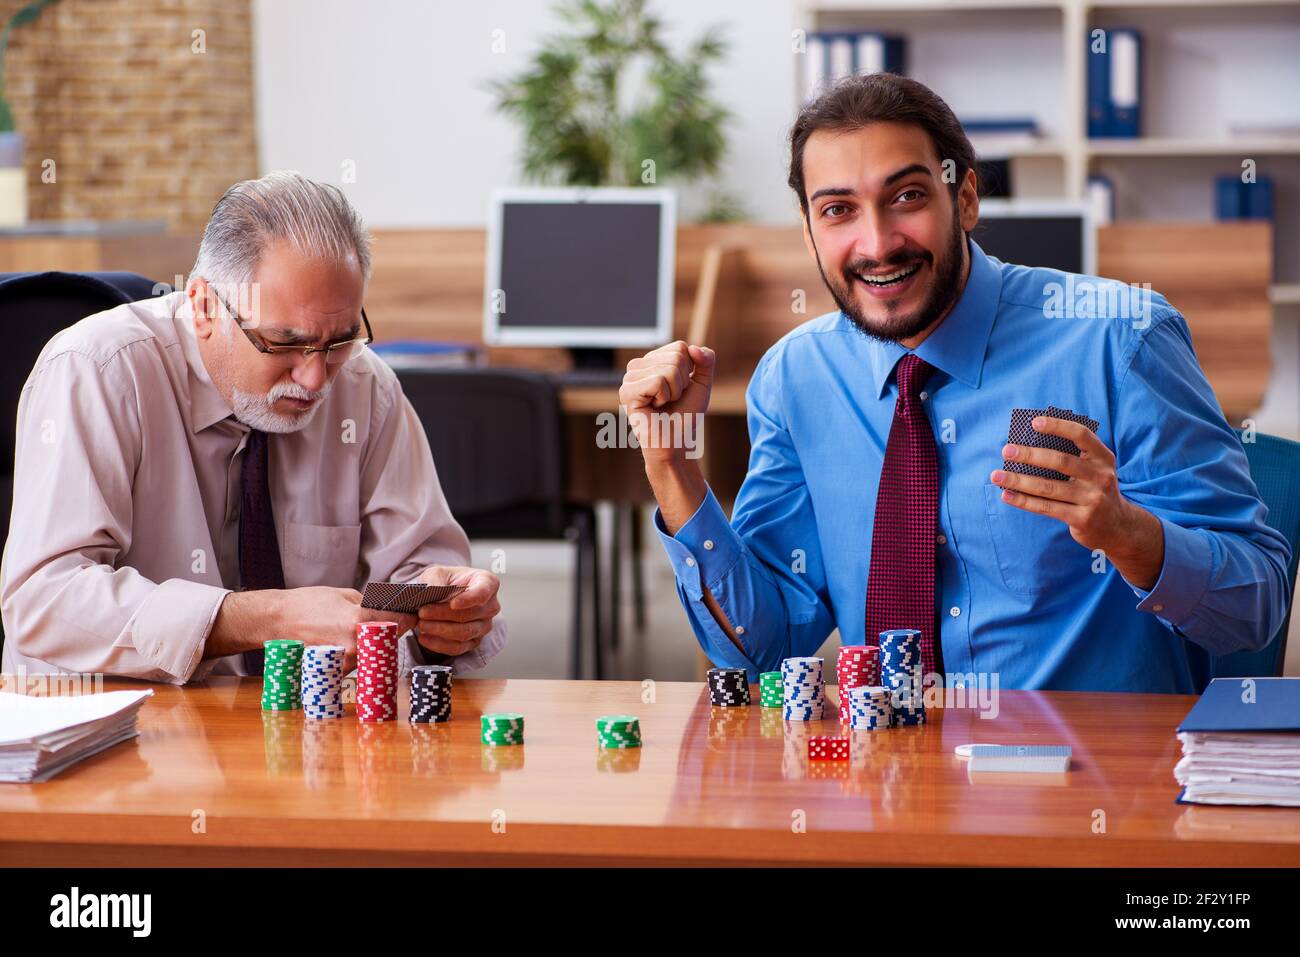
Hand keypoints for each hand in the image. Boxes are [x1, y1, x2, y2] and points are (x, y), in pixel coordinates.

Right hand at [277, 586, 416, 671]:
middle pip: (391, 640)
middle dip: (397, 630)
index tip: (414, 612)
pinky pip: (360, 661)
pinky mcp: (337, 669)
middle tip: (399, 621)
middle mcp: (355, 644)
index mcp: (358, 621)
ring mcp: (346, 660)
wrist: (277, 621)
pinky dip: (364, 652)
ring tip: (378, 630)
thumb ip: (369, 604)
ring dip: (381, 643)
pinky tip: (360, 642)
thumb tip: (389, 608)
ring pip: (376, 653)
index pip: (397, 621)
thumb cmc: (308, 603)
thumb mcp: (344, 594)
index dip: (409, 616)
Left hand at [413, 565, 500, 658]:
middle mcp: (490, 606)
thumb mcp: (437, 573)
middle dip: (443, 615)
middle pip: (469, 615)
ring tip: (421, 625)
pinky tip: (424, 638)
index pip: (483, 592)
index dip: (469, 599)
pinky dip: (439, 644)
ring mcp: (484, 625)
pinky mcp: (474, 641)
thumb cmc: (445, 581)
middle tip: (422, 613)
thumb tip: (430, 593)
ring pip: (464, 633)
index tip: (453, 604)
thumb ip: (434, 580)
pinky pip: (459, 647)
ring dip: (440, 630)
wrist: (444, 597)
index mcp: (487, 583)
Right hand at [619, 341, 714, 466]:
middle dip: (682, 382)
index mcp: (653, 360)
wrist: (675, 441)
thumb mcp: (702, 383)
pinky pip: (657, 382)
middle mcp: (638, 366)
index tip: (681, 388)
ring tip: (662, 404)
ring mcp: (630, 378)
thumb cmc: (685, 415)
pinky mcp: (627, 391)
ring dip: (673, 392)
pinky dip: (663, 397)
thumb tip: (694, 347)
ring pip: (668, 370)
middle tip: (671, 399)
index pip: (680, 347)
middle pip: (676, 357)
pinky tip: (654, 407)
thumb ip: (706, 361)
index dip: (689, 370)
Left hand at [990, 415, 1164, 588]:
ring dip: (1018, 480)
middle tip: (1006, 451)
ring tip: (996, 475)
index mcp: (1103, 457)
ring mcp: (1093, 498)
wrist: (1118, 527)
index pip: (1081, 435)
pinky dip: (1023, 501)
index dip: (1058, 426)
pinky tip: (1006, 495)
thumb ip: (1072, 456)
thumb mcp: (1093, 470)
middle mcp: (1100, 476)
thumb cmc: (1094, 490)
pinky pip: (1046, 507)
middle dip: (1030, 454)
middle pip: (1060, 461)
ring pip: (1048, 487)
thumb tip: (1027, 444)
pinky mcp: (1082, 518)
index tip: (1033, 422)